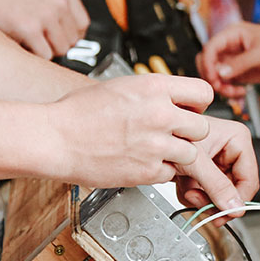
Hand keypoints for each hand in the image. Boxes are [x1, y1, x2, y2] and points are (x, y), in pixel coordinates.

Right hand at [0, 0, 89, 57]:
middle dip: (55, 44)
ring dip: (45, 50)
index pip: (82, 25)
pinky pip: (43, 55)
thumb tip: (70, 36)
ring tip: (27, 39)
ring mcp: (45, 14)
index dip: (69, 35)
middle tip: (37, 39)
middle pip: (72, 40)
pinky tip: (20, 41)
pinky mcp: (29, 27)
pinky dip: (32, 54)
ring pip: (60, 50)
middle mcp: (58, 1)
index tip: (57, 38)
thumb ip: (57, 7)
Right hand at [49, 75, 212, 187]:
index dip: (197, 105)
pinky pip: (170, 174)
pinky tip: (140, 162)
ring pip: (192, 154)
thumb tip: (173, 99)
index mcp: (154, 87)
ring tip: (154, 151)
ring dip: (177, 155)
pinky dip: (159, 172)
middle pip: (203, 128)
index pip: (204, 93)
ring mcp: (156, 144)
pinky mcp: (147, 171)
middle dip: (190, 133)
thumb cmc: (79, 112)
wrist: (55, 138)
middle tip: (173, 135)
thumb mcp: (122, 86)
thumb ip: (153, 93)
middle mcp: (160, 114)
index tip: (189, 111)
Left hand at [173, 117, 258, 215]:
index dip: (238, 199)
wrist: (151, 136)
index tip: (224, 213)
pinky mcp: (204, 172)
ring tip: (187, 188)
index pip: (249, 179)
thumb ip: (216, 185)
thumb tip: (234, 206)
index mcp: (238, 139)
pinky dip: (193, 194)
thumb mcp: (196, 162)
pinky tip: (183, 184)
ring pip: (219, 195)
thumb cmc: (171, 133)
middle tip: (198, 201)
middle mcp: (230, 150)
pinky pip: (206, 194)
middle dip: (213, 198)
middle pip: (234, 190)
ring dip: (201, 198)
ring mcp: (217, 163)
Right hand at [196, 22, 259, 97]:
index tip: (214, 78)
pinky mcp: (238, 72)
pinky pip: (225, 83)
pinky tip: (241, 92)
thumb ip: (241, 63)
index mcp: (232, 34)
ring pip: (215, 75)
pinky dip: (229, 90)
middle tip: (222, 87)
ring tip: (236, 92)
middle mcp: (229, 47)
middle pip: (207, 62)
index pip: (210, 48)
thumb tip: (220, 72)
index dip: (208, 64)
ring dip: (221, 86)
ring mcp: (233, 61)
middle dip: (212, 77)